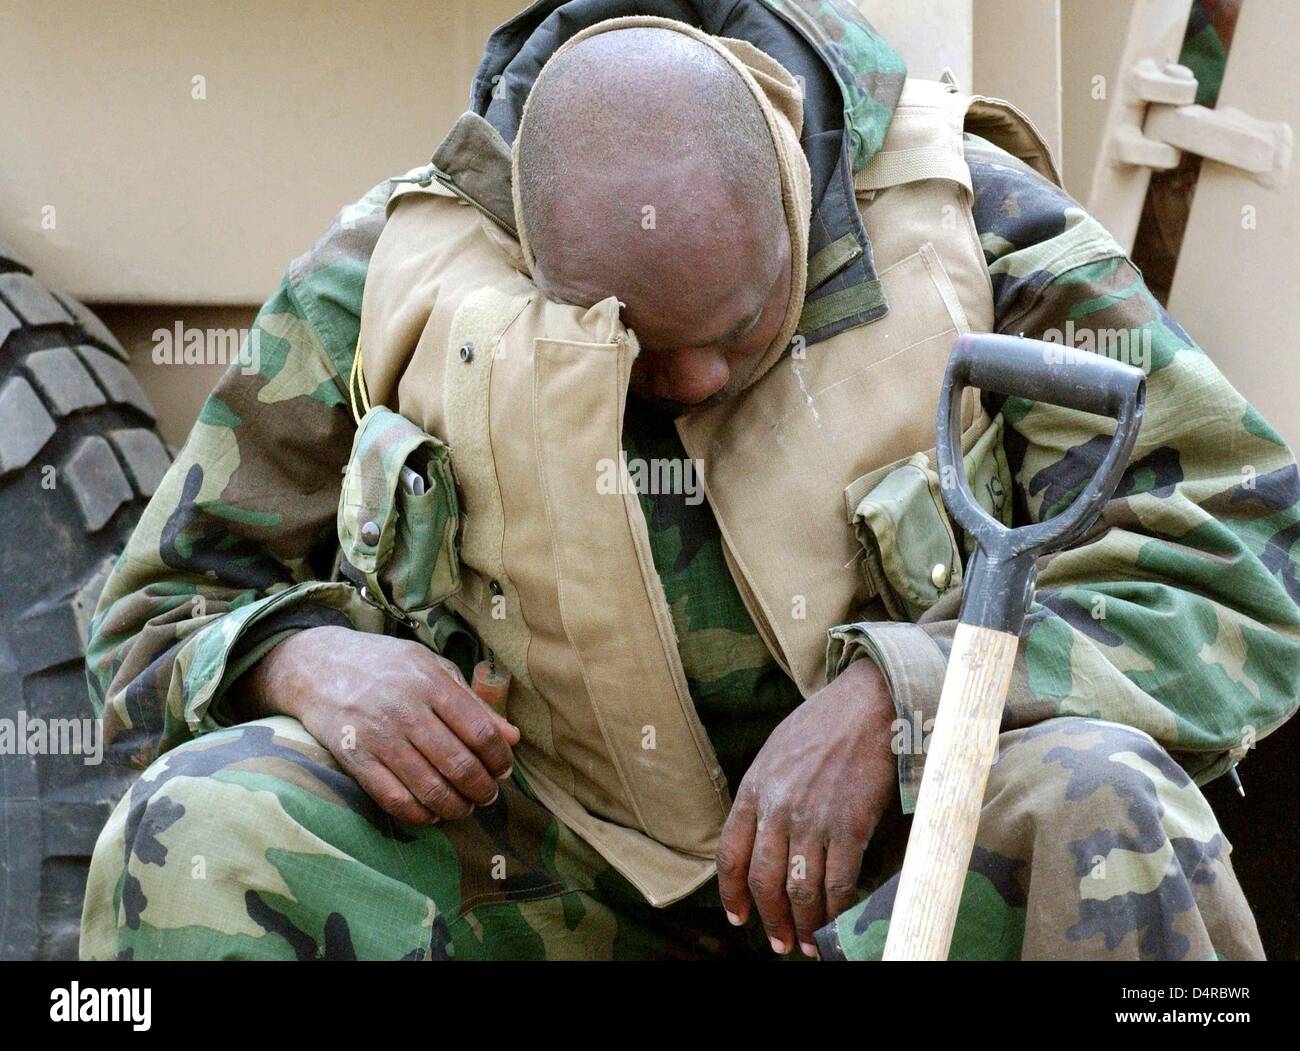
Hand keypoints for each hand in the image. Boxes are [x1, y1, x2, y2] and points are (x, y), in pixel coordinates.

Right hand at [236, 625, 518, 824]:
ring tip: (464, 808)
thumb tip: (512, 738)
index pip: (479, 731)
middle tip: (487, 796)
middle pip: (458, 764)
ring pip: (428, 787)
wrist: (317, 665)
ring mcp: (377, 736)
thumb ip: (473, 703)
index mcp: (430, 683)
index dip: (499, 759)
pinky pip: (393, 798)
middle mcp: (405, 710)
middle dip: (481, 789)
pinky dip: (418, 814)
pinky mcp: (354, 759)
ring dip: (454, 806)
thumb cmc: (385, 665)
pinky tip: (430, 814)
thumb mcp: (432, 668)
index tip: (503, 770)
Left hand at [715, 658, 897, 956]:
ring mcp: (814, 819)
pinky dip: (837, 912)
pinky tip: (838, 925)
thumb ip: (764, 793)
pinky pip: (839, 883)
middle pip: (764, 881)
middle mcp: (778, 808)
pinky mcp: (851, 825)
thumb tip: (761, 835)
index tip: (738, 917)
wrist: (868, 702)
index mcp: (754, 789)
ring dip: (804, 925)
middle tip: (779, 943)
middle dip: (770, 920)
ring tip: (810, 946)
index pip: (731, 854)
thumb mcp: (776, 753)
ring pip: (800, 889)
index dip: (732, 893)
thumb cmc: (824, 725)